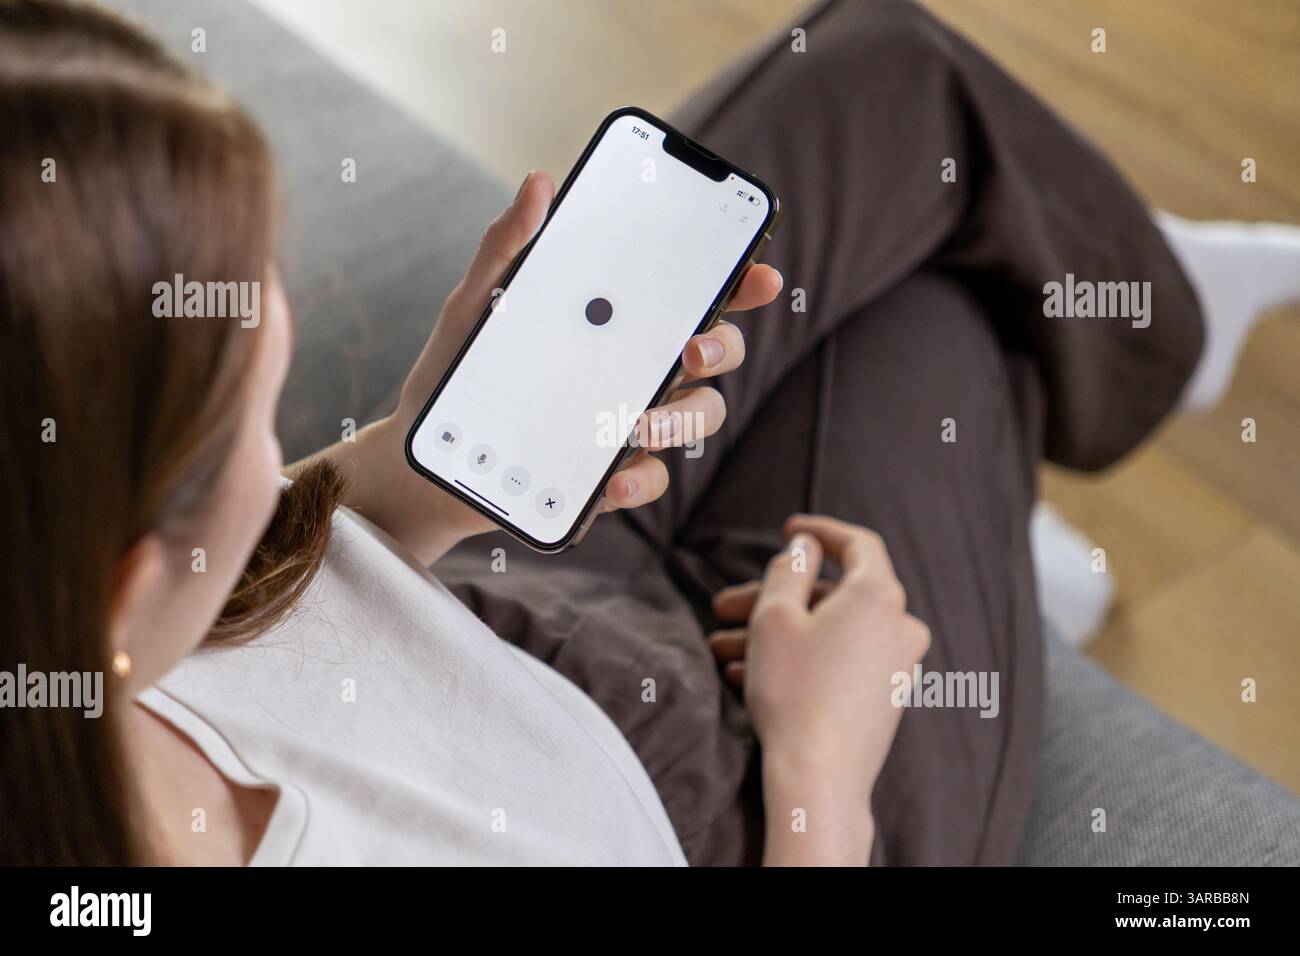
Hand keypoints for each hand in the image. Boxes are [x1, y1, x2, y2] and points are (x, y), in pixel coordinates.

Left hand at [380, 170, 782, 551]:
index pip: (693, 296)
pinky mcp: (611, 477)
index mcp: (619, 322)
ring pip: (699, 417)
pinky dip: (639, 481)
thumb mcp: (477, 304)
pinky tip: (610, 481)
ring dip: (684, 419)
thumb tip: (539, 182)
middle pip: (716, 355)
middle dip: (722, 348)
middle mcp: (639, 370)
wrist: (428, 459)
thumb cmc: (461, 372)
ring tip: (639, 426)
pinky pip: (650, 480)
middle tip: (691, 350)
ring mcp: (631, 424)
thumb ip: (508, 247)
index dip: (736, 283)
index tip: (757, 272)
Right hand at [709, 514, 929, 864]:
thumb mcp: (775, 617)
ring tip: (724, 651)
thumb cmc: (793, 693)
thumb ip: (790, 569)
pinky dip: (800, 659)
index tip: (790, 529)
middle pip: (832, 595)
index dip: (820, 531)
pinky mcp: (887, 697)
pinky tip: (750, 675)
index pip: (857, 544)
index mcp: (879, 596)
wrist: (819, 779)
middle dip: (774, 600)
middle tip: (724, 610)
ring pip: (829, 632)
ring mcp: (898, 665)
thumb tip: (806, 549)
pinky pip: (840, 661)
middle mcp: (900, 627)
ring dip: (777, 635)